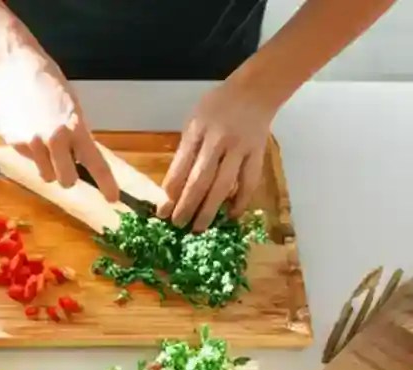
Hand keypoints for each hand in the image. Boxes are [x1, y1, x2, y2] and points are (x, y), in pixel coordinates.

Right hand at [0, 47, 118, 201]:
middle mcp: (55, 139)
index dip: (106, 184)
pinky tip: (27, 130)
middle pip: (67, 181)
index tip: (112, 198)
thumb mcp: (71, 107)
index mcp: (75, 127)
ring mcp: (33, 143)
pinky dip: (31, 153)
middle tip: (65, 162)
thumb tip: (80, 160)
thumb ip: (77, 135)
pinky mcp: (15, 143)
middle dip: (68, 175)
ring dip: (48, 167)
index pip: (95, 163)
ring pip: (46, 176)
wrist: (16, 69)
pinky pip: (29, 161)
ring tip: (43, 143)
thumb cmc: (47, 84)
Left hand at [160, 79, 278, 230]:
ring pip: (223, 185)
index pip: (180, 168)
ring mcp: (240, 148)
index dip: (170, 193)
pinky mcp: (258, 153)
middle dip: (187, 206)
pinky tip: (231, 215)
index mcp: (196, 132)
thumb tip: (174, 186)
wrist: (255, 90)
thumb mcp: (193, 121)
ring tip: (199, 227)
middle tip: (177, 225)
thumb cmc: (218, 106)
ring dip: (210, 209)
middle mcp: (217, 141)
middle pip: (200, 180)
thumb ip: (186, 150)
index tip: (162, 212)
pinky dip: (241, 200)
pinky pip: (249, 181)